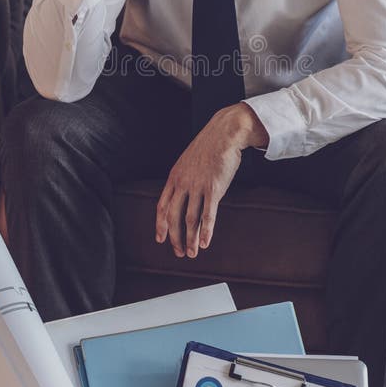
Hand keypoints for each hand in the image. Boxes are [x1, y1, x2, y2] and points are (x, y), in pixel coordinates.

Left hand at [155, 103, 268, 258]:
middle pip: (174, 217)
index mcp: (174, 177)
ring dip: (190, 239)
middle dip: (175, 237)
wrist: (224, 133)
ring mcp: (197, 187)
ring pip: (190, 219)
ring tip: (192, 253)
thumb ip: (184, 178)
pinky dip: (206, 231)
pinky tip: (205, 242)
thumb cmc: (209, 146)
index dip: (161, 225)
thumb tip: (183, 193)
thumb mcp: (188, 161)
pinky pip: (208, 214)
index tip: (161, 239)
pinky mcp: (214, 189)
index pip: (162, 206)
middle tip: (179, 252)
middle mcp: (183, 183)